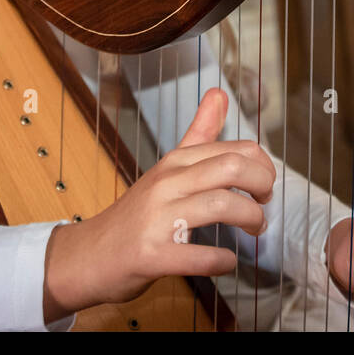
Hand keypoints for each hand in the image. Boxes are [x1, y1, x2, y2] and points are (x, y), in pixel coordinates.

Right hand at [43, 87, 274, 321]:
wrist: (88, 255)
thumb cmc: (136, 214)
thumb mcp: (167, 168)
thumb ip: (198, 134)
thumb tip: (220, 93)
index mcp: (175, 162)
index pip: (234, 149)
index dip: (262, 166)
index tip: (265, 184)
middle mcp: (166, 184)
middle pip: (231, 169)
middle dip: (262, 185)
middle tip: (264, 204)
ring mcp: (157, 219)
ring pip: (219, 206)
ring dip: (250, 219)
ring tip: (254, 229)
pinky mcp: (151, 255)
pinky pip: (199, 257)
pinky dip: (222, 260)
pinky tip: (227, 261)